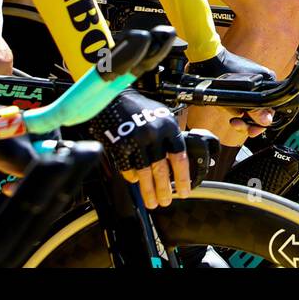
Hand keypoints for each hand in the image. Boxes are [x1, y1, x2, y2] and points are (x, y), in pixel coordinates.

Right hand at [88, 90, 192, 208]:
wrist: (113, 97)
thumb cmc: (140, 108)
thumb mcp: (161, 115)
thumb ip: (170, 136)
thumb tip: (180, 161)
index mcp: (168, 126)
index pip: (180, 156)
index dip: (183, 177)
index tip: (185, 191)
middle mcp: (153, 133)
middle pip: (162, 169)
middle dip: (165, 190)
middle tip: (166, 202)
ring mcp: (135, 140)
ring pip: (145, 173)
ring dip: (149, 191)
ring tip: (152, 202)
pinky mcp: (119, 145)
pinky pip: (128, 168)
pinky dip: (132, 177)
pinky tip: (136, 182)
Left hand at [181, 47, 277, 138]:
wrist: (209, 62)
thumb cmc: (224, 73)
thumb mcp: (239, 98)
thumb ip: (254, 110)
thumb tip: (267, 120)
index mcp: (268, 82)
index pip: (271, 109)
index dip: (261, 123)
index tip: (251, 130)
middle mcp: (263, 83)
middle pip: (262, 111)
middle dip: (250, 122)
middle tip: (240, 126)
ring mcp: (253, 85)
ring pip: (252, 109)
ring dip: (242, 117)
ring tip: (233, 120)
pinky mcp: (243, 86)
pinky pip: (245, 103)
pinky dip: (237, 109)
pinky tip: (230, 111)